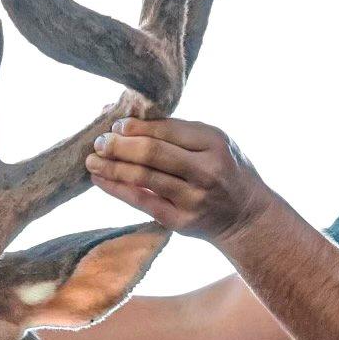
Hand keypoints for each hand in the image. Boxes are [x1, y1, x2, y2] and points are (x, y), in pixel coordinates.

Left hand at [86, 117, 270, 241]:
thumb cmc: (225, 171)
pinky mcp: (182, 221)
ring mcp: (194, 197)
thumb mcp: (214, 143)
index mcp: (214, 142)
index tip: (116, 125)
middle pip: (152, 152)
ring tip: (92, 161)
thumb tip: (125, 118)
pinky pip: (142, 202)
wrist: (247, 216)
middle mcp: (206, 169)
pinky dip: (117, 189)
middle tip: (99, 141)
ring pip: (144, 177)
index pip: (167, 129)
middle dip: (119, 145)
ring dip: (112, 167)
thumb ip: (176, 132)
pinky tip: (100, 180)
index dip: (136, 126)